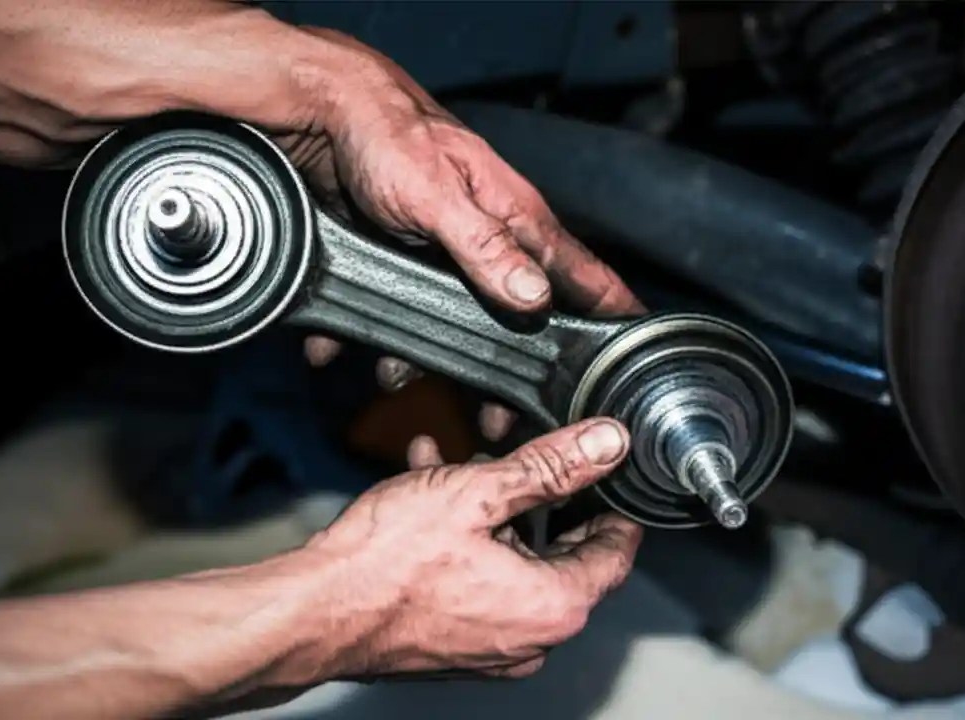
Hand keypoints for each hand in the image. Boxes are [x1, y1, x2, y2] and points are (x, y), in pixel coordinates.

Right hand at [273, 417, 641, 682]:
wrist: (316, 611)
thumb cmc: (385, 563)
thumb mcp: (477, 492)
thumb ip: (550, 466)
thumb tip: (604, 444)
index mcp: (554, 606)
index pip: (615, 552)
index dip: (614, 504)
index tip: (610, 475)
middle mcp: (531, 637)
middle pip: (566, 559)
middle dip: (548, 503)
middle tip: (538, 462)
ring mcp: (492, 647)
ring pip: (518, 566)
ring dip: (500, 515)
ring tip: (470, 469)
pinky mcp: (456, 644)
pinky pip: (482, 585)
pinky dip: (471, 543)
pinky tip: (437, 498)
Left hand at [283, 30, 643, 439]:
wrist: (328, 115)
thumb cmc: (390, 137)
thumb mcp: (439, 197)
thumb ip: (488, 247)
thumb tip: (536, 298)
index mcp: (518, 220)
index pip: (586, 276)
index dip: (616, 318)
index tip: (636, 363)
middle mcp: (494, 242)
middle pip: (527, 318)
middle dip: (517, 371)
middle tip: (505, 417)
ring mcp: (454, 255)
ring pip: (464, 324)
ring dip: (434, 361)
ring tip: (404, 383)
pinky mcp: (413, 262)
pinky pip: (410, 312)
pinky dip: (381, 337)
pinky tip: (354, 355)